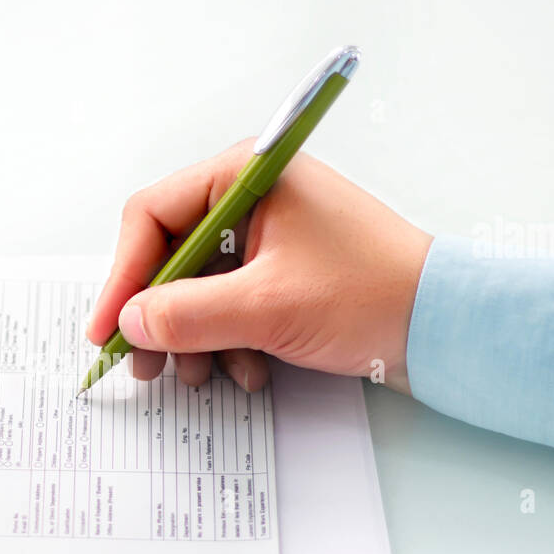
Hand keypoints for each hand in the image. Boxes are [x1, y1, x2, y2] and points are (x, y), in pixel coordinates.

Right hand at [86, 142, 433, 393]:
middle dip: (158, 317)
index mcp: (246, 176)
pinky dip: (228, 342)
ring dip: (194, 338)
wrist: (447, 327)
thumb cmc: (371, 296)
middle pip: (169, 255)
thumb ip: (186, 315)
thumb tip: (128, 322)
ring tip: (202, 377)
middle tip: (145, 365)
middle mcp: (251, 197)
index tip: (106, 329)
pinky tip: (250, 372)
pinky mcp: (282, 273)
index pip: (151, 216)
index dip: (122, 276)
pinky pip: (229, 304)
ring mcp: (268, 236)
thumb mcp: (265, 309)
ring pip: (196, 288)